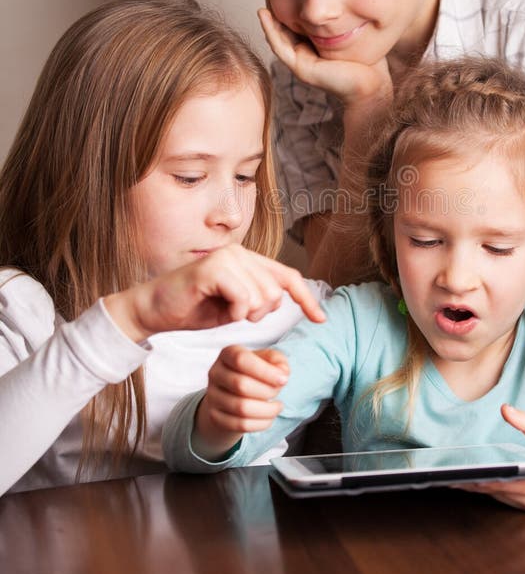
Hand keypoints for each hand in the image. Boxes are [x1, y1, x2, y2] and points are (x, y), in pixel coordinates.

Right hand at [104, 244, 325, 341]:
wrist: (154, 310)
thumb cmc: (194, 309)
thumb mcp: (235, 306)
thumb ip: (259, 298)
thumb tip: (286, 299)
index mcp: (248, 259)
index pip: (288, 277)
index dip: (307, 299)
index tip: (320, 320)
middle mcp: (240, 252)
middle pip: (277, 293)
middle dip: (261, 314)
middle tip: (236, 315)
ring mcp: (227, 257)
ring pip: (263, 297)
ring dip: (246, 314)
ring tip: (225, 310)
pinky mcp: (213, 268)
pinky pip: (243, 298)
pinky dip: (235, 312)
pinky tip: (219, 309)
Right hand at [193, 345, 289, 456]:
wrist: (235, 392)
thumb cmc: (255, 372)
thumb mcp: (269, 359)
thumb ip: (278, 361)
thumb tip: (282, 374)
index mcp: (228, 353)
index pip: (241, 360)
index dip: (265, 371)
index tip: (283, 379)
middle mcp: (216, 373)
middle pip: (241, 385)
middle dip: (267, 391)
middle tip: (278, 391)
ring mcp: (213, 396)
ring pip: (241, 408)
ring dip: (267, 410)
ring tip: (278, 406)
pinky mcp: (215, 416)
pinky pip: (240, 424)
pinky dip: (261, 423)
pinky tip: (269, 417)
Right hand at [258, 6, 392, 104]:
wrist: (371, 84)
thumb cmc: (366, 60)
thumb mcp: (351, 29)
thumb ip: (341, 15)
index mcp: (312, 43)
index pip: (295, 18)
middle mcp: (303, 51)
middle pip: (282, 23)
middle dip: (276, 1)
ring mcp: (299, 60)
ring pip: (276, 33)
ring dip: (269, 12)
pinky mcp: (300, 67)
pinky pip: (280, 46)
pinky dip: (270, 29)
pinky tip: (264, 13)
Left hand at [457, 404, 524, 512]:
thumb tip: (504, 409)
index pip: (506, 483)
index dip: (482, 480)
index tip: (461, 475)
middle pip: (499, 493)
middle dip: (475, 485)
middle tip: (449, 477)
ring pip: (501, 498)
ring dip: (480, 488)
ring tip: (456, 479)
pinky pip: (507, 499)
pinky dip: (491, 490)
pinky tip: (474, 482)